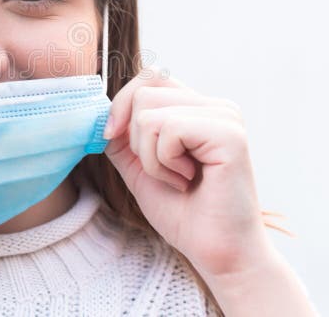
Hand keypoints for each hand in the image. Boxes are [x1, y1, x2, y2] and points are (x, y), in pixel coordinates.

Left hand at [103, 66, 270, 278]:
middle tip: (164, 171)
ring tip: (179, 178)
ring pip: (149, 112)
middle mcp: (215, 105)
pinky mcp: (229, 132)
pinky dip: (164, 163)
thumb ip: (121, 135)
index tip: (111, 137)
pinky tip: (188, 180)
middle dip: (136, 140)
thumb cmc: (182, 212)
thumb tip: (99, 110)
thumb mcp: (139, 165)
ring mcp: (225, 116)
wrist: (216, 251)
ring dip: (151, 157)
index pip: (149, 77)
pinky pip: (168, 128)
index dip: (121, 104)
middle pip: (144, 91)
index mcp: (198, 107)